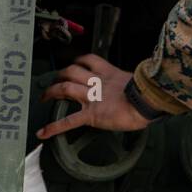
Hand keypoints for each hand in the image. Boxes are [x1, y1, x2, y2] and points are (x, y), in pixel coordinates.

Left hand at [36, 54, 153, 139]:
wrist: (148, 103)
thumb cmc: (148, 95)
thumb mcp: (137, 82)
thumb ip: (130, 83)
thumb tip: (137, 86)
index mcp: (109, 73)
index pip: (89, 59)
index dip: (78, 60)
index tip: (73, 63)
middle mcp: (97, 82)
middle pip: (71, 71)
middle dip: (60, 75)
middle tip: (54, 81)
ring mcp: (92, 97)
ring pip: (65, 88)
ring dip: (51, 91)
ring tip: (44, 97)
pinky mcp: (91, 114)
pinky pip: (69, 120)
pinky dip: (54, 127)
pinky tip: (43, 132)